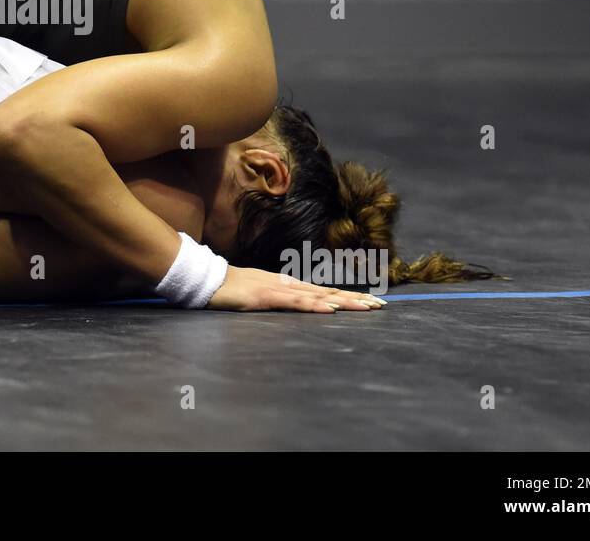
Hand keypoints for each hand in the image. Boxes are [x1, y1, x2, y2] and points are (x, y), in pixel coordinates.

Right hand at [206, 265, 385, 312]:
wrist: (208, 280)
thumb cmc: (232, 289)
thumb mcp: (260, 296)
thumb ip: (278, 300)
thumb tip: (297, 306)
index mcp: (288, 285)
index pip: (324, 291)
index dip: (348, 296)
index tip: (371, 302)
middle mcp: (288, 285)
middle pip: (327, 292)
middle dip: (355, 299)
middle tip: (381, 305)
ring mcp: (278, 289)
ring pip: (317, 296)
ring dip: (343, 302)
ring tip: (365, 307)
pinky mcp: (266, 297)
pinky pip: (294, 302)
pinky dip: (313, 305)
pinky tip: (329, 308)